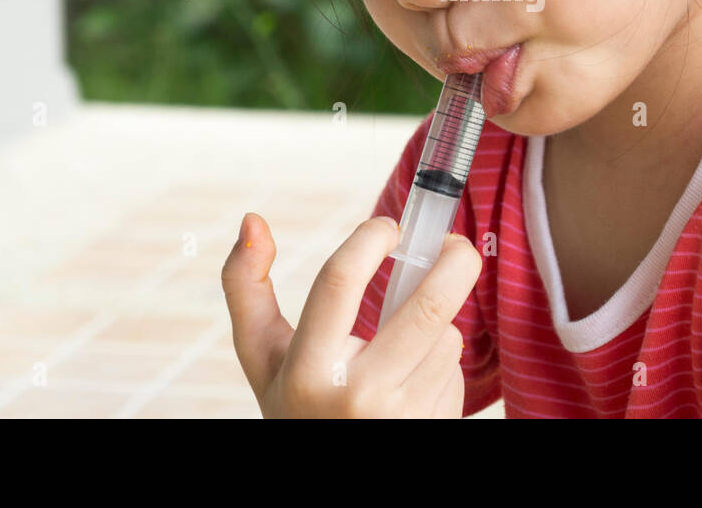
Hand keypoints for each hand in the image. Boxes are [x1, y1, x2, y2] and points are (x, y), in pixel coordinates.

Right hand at [221, 212, 480, 417]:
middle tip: (454, 243)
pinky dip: (441, 360)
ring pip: (446, 336)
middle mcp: (356, 396)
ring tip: (404, 341)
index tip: (388, 225)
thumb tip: (253, 220)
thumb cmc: (297, 404)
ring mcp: (401, 417)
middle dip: (455, 260)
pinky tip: (414, 379)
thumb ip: (246, 288)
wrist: (331, 485)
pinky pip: (454, 372)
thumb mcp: (261, 357)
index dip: (371, 238)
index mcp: (306, 369)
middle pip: (427, 305)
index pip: (340, 282)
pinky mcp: (434, 427)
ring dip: (437, 322)